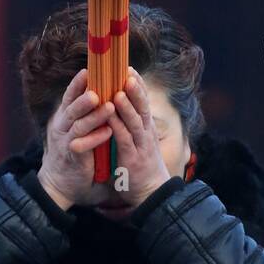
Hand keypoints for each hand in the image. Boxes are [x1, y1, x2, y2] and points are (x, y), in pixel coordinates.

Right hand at [37, 69, 115, 209]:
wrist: (60, 184)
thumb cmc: (74, 152)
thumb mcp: (77, 128)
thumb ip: (86, 113)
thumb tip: (101, 89)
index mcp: (64, 116)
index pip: (70, 95)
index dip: (78, 83)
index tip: (89, 69)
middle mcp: (61, 125)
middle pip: (71, 107)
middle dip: (84, 96)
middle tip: (97, 88)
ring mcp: (64, 141)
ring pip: (78, 124)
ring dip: (94, 115)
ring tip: (109, 106)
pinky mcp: (71, 157)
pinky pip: (82, 145)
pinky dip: (95, 138)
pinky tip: (107, 132)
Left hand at [108, 68, 171, 205]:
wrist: (151, 194)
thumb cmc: (141, 168)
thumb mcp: (139, 143)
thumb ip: (132, 128)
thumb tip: (123, 111)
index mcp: (146, 129)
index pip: (143, 103)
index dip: (138, 86)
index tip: (130, 69)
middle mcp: (146, 134)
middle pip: (143, 106)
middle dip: (136, 88)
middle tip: (128, 71)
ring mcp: (140, 145)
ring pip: (135, 120)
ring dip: (127, 105)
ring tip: (120, 89)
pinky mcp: (133, 158)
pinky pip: (124, 139)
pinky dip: (118, 126)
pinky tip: (111, 116)